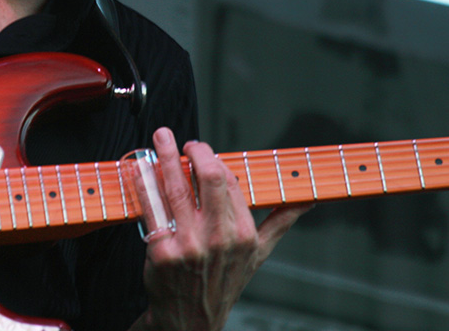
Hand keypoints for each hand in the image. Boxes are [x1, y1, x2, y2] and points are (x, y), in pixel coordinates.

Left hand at [134, 127, 309, 330]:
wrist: (190, 321)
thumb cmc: (222, 283)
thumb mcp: (257, 256)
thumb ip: (280, 222)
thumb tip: (307, 201)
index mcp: (243, 235)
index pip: (229, 183)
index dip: (212, 161)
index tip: (199, 150)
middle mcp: (219, 239)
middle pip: (208, 179)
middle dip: (195, 151)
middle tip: (183, 141)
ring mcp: (189, 245)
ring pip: (177, 188)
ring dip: (165, 156)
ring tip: (161, 136)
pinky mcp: (161, 251)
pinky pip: (152, 207)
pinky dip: (145, 183)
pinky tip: (141, 167)